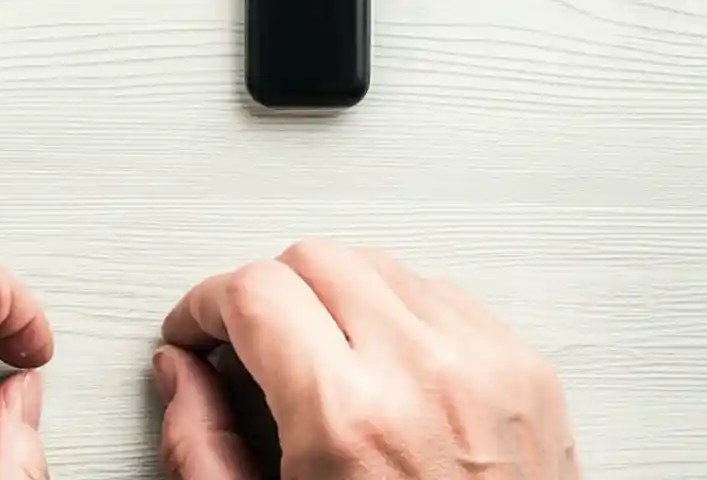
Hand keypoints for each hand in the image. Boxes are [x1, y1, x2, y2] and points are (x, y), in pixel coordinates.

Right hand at [153, 239, 578, 479]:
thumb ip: (201, 447)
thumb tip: (180, 374)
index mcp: (349, 420)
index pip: (255, 290)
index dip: (206, 304)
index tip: (196, 329)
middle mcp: (423, 375)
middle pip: (313, 259)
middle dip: (265, 293)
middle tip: (247, 344)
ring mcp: (485, 364)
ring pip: (376, 264)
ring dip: (331, 297)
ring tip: (317, 358)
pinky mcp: (526, 369)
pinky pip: (439, 293)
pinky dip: (395, 313)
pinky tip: (379, 366)